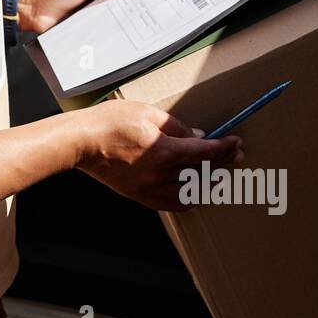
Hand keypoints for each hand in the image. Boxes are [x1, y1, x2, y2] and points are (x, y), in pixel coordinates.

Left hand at [17, 0, 140, 33]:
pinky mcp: (85, 34)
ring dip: (121, 28)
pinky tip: (115, 42)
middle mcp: (99, 6)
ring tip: (137, 32)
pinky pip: (99, 38)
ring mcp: (93, 21)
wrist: (34, 8)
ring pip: (112, 26)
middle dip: (134, 15)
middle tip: (149, 19)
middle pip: (122, 12)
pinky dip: (106, 39)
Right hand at [78, 100, 243, 212]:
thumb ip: (176, 126)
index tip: (235, 142)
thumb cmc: (109, 122)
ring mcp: (150, 188)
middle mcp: (160, 174)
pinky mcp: (140, 196)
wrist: (81, 143)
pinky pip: (171, 205)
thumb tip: (196, 136)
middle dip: (223, 162)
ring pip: (191, 192)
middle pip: (202, 172)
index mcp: (164, 151)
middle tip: (236, 155)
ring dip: (209, 184)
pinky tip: (195, 196)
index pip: (206, 152)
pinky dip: (187, 201)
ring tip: (220, 175)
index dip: (225, 147)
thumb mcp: (146, 113)